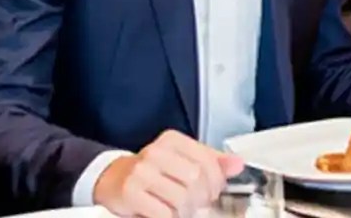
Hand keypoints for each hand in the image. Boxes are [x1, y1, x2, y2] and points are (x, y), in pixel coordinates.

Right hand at [94, 129, 244, 217]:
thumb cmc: (152, 171)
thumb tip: (238, 164)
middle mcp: (156, 152)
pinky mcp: (131, 193)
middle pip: (196, 179)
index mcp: (172, 141)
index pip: (207, 159)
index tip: (215, 191)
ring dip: (187, 210)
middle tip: (200, 204)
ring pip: (182, 197)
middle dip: (203, 197)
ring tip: (183, 210)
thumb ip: (211, 162)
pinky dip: (170, 217)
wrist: (112, 178)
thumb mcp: (182, 160)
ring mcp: (142, 172)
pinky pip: (163, 213)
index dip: (217, 180)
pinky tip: (168, 213)